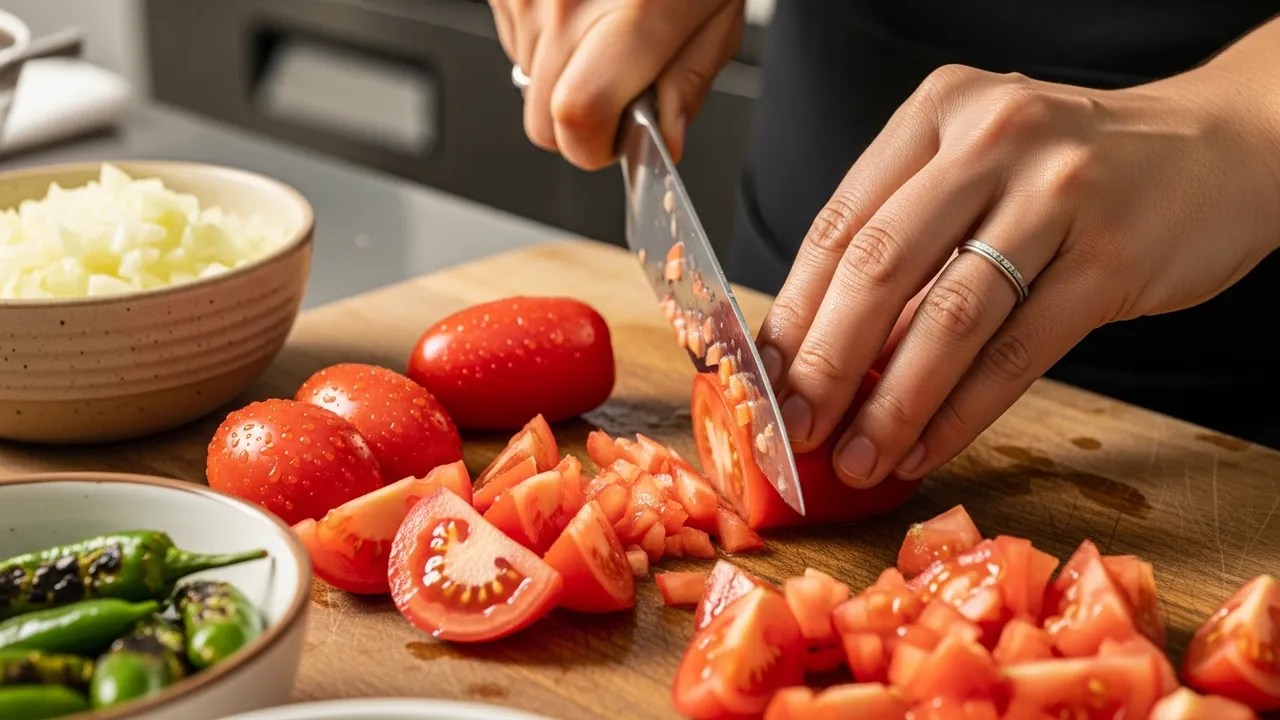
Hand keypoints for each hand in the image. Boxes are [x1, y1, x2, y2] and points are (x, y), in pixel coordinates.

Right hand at [489, 0, 743, 169]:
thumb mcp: (717, 15)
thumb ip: (686, 84)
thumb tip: (662, 143)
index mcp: (633, 16)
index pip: (577, 122)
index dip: (596, 147)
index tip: (619, 137)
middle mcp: (567, 1)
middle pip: (541, 121)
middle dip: (580, 121)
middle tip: (619, 83)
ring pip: (525, 79)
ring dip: (562, 70)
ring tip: (604, 24)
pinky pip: (512, 36)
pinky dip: (544, 34)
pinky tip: (580, 2)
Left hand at [757, 63, 1279, 488]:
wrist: (1218, 151)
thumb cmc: (1075, 172)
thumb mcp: (979, 172)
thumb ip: (909, 247)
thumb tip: (823, 357)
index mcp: (938, 112)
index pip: (840, 224)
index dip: (794, 311)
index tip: (761, 379)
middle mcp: (991, 138)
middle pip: (881, 265)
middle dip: (825, 362)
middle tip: (793, 429)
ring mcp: (1058, 193)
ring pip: (950, 316)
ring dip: (892, 403)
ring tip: (855, 458)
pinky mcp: (1113, 255)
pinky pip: (1018, 351)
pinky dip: (962, 412)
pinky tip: (924, 449)